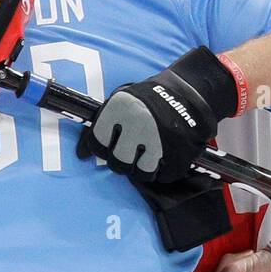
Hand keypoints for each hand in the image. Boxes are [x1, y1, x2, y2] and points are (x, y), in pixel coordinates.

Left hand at [77, 47, 239, 183]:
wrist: (189, 96)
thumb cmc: (148, 100)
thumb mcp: (121, 101)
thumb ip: (100, 125)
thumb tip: (81, 154)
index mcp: (120, 110)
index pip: (98, 144)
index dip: (103, 147)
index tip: (111, 144)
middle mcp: (138, 127)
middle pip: (118, 164)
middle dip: (123, 160)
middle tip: (132, 150)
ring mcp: (159, 143)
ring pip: (140, 173)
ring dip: (143, 166)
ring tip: (149, 151)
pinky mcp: (178, 156)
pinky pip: (162, 176)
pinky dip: (162, 168)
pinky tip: (164, 153)